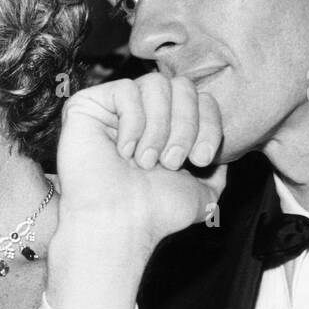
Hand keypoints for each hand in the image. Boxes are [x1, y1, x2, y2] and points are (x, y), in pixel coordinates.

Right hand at [55, 72, 226, 250]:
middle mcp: (141, 114)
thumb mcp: (202, 192)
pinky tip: (123, 151)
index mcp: (166, 128)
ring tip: (145, 161)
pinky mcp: (86, 105)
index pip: (201, 98)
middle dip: (185, 126)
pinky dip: (132, 122)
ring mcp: (112, 108)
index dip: (209, 124)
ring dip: (159, 127)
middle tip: (170, 162)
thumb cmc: (154, 212)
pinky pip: (125, 89)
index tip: (200, 160)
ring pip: (155, 84)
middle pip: (182, 86)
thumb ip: (216, 170)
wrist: (120, 224)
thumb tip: (221, 152)